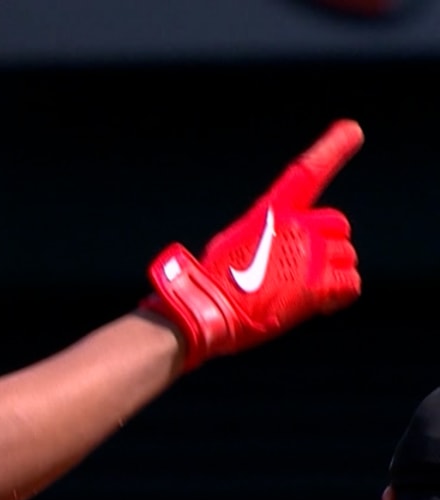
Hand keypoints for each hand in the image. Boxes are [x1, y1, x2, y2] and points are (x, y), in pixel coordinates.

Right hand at [144, 119, 362, 370]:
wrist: (205, 310)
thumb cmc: (210, 283)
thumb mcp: (232, 245)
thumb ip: (265, 239)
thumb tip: (280, 253)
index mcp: (269, 214)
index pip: (306, 174)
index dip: (332, 149)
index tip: (352, 130)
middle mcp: (294, 227)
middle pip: (337, 225)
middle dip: (328, 245)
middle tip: (307, 268)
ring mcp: (307, 256)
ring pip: (345, 257)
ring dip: (332, 273)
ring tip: (305, 292)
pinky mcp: (316, 286)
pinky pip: (350, 284)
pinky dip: (339, 295)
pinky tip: (322, 304)